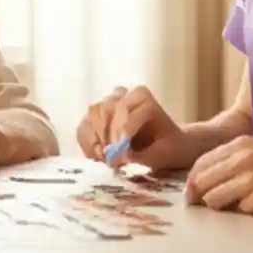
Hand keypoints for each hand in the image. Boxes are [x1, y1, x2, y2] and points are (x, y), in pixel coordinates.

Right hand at [76, 85, 195, 169]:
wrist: (166, 145)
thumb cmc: (169, 147)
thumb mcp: (164, 153)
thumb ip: (143, 155)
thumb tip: (120, 155)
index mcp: (144, 98)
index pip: (127, 106)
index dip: (123, 126)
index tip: (122, 146)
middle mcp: (124, 95)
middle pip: (106, 107)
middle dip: (107, 133)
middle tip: (110, 155)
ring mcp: (108, 104)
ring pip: (92, 113)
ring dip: (95, 137)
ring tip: (103, 157)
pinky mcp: (96, 118)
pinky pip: (83, 126)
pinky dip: (86, 143)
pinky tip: (96, 157)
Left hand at [185, 135, 252, 215]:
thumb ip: (233, 161)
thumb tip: (203, 182)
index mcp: (240, 144)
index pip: (200, 164)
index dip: (194, 182)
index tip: (196, 194)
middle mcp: (241, 159)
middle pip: (199, 182)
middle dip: (200, 196)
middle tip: (210, 206)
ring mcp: (250, 180)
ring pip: (212, 199)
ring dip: (220, 207)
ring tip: (239, 206)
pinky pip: (236, 211)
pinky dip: (242, 213)